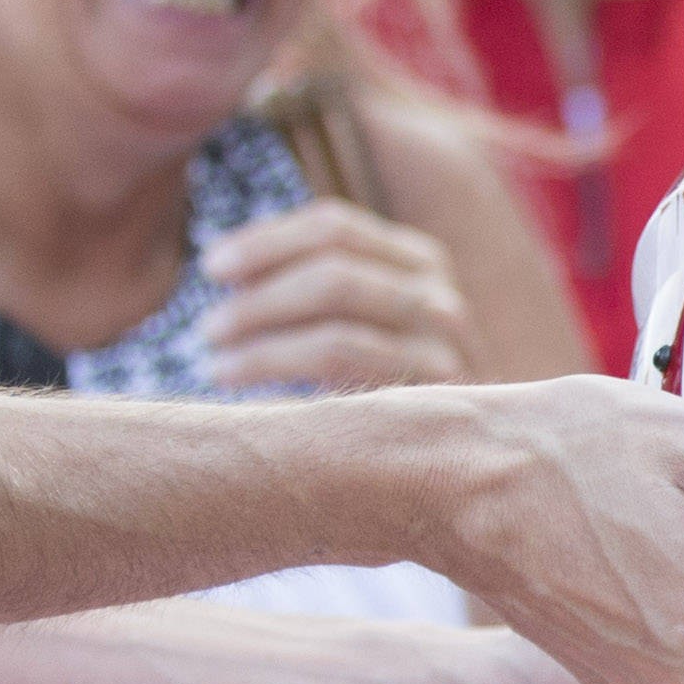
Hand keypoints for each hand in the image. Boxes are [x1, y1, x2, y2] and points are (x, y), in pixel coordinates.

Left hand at [203, 200, 473, 393]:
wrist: (476, 455)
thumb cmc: (399, 388)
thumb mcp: (372, 324)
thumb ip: (322, 291)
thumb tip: (228, 272)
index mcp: (417, 260)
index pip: (335, 227)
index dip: (266, 241)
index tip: (212, 267)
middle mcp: (437, 294)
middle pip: (333, 272)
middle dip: (260, 297)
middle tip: (207, 329)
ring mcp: (444, 348)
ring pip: (336, 326)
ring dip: (263, 337)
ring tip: (216, 360)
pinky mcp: (437, 398)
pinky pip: (344, 370)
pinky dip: (277, 368)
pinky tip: (234, 380)